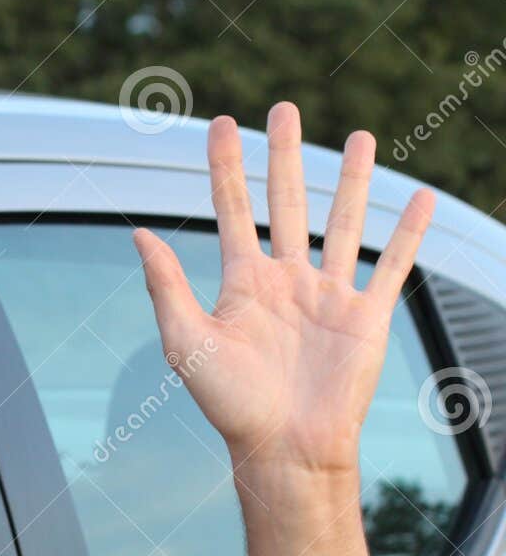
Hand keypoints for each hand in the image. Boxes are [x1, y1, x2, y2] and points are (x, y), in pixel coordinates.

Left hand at [132, 101, 435, 475]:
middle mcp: (285, 281)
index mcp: (242, 284)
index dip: (225, 167)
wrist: (284, 447)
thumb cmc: (230, 404)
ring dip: (349, 179)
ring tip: (358, 137)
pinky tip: (416, 197)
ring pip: (342, 222)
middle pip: (287, 202)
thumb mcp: (186, 342)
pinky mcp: (365, 315)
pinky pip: (390, 264)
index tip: (221, 124)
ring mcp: (327, 295)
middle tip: (283, 108)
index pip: (232, 209)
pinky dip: (407, 232)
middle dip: (284, 156)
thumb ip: (166, 286)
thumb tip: (138, 234)